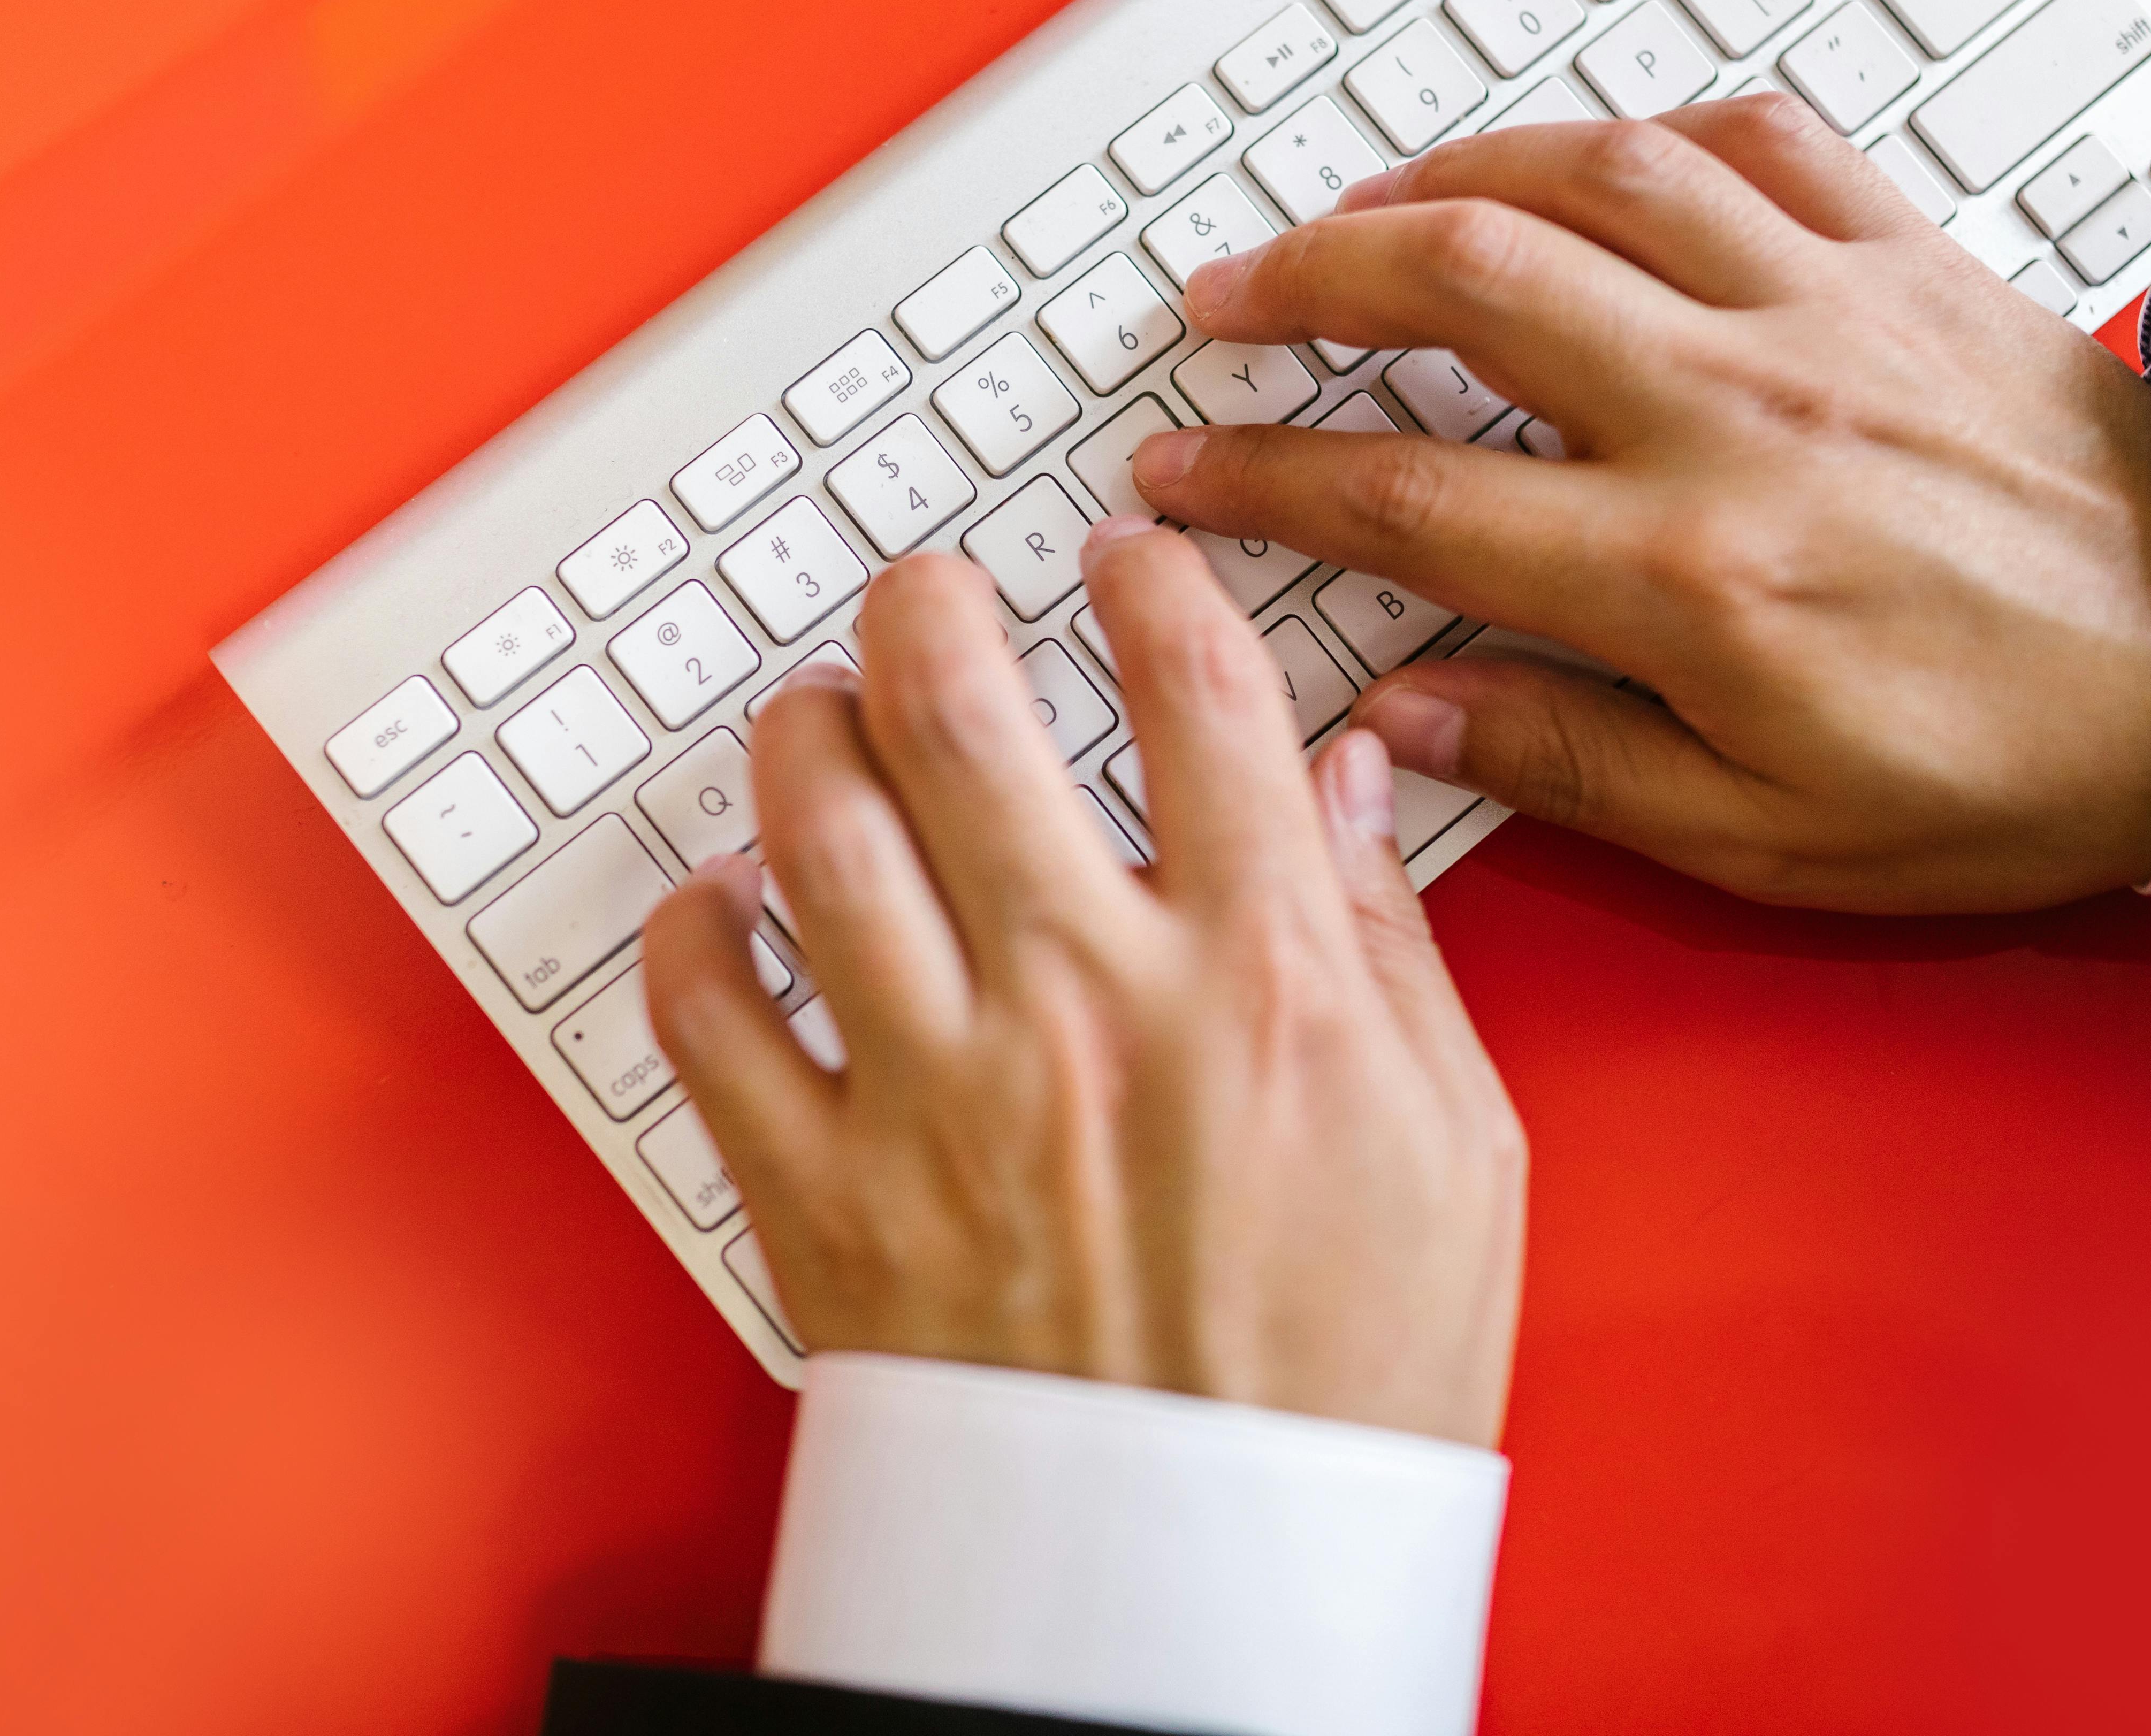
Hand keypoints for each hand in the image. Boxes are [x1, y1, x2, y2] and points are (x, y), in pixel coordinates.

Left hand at [641, 530, 1527, 1446]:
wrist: (1204, 1590)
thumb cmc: (1341, 1381)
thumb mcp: (1455, 1153)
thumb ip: (1392, 947)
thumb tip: (1345, 784)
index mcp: (1260, 983)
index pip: (1198, 695)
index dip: (1155, 584)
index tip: (1129, 560)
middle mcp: (1086, 1008)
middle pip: (963, 714)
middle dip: (932, 608)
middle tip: (928, 594)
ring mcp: (937, 1096)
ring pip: (818, 829)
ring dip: (807, 733)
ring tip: (825, 715)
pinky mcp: (822, 1194)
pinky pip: (705, 1017)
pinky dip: (695, 929)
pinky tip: (724, 897)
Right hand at [1128, 97, 2150, 915]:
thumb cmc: (2026, 768)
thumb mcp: (1777, 839)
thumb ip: (1571, 766)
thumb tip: (1401, 715)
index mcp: (1692, 575)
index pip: (1404, 502)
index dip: (1260, 481)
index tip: (1182, 473)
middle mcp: (1740, 412)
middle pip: (1460, 285)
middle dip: (1305, 277)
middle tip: (1225, 298)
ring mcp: (1826, 311)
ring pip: (1587, 176)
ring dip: (1445, 175)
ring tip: (1361, 207)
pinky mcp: (1911, 259)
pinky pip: (1759, 137)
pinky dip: (1654, 132)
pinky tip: (1591, 159)